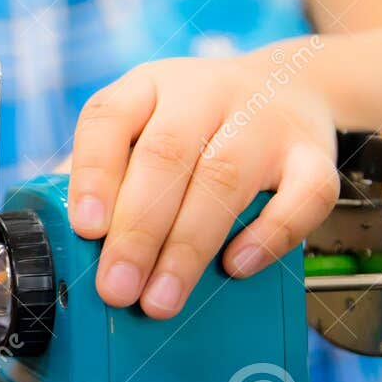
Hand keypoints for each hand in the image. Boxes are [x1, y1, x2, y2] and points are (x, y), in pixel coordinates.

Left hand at [66, 52, 338, 318]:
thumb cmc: (199, 123)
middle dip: (137, 230)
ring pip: (225, 177)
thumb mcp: (144, 125)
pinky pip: (303, 194)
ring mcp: (264, 120)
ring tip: (161, 298)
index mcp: (149, 87)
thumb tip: (67, 241)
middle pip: (166, 156)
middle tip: (117, 287)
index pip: (110, 117)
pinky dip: (270, 234)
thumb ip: (108, 172)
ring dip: (188, 246)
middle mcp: (205, 93)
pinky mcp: (313, 153)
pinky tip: (236, 266)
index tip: (86, 229)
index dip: (94, 174)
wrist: (293, 83)